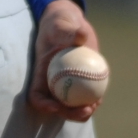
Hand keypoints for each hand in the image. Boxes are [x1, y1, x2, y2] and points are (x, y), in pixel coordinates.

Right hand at [27, 0, 103, 122]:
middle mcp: (52, 82)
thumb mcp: (61, 24)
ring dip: (82, 111)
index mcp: (41, 74)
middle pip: (57, 105)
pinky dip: (92, 99)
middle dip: (69, 114)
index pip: (37, 95)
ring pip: (72, 104)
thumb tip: (81, 36)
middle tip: (85, 111)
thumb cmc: (59, 23)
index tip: (56, 106)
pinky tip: (100, 98)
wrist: (70, 23)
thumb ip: (68, 31)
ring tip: (94, 106)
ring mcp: (67, 84)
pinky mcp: (80, 81)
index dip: (44, 105)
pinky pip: (85, 94)